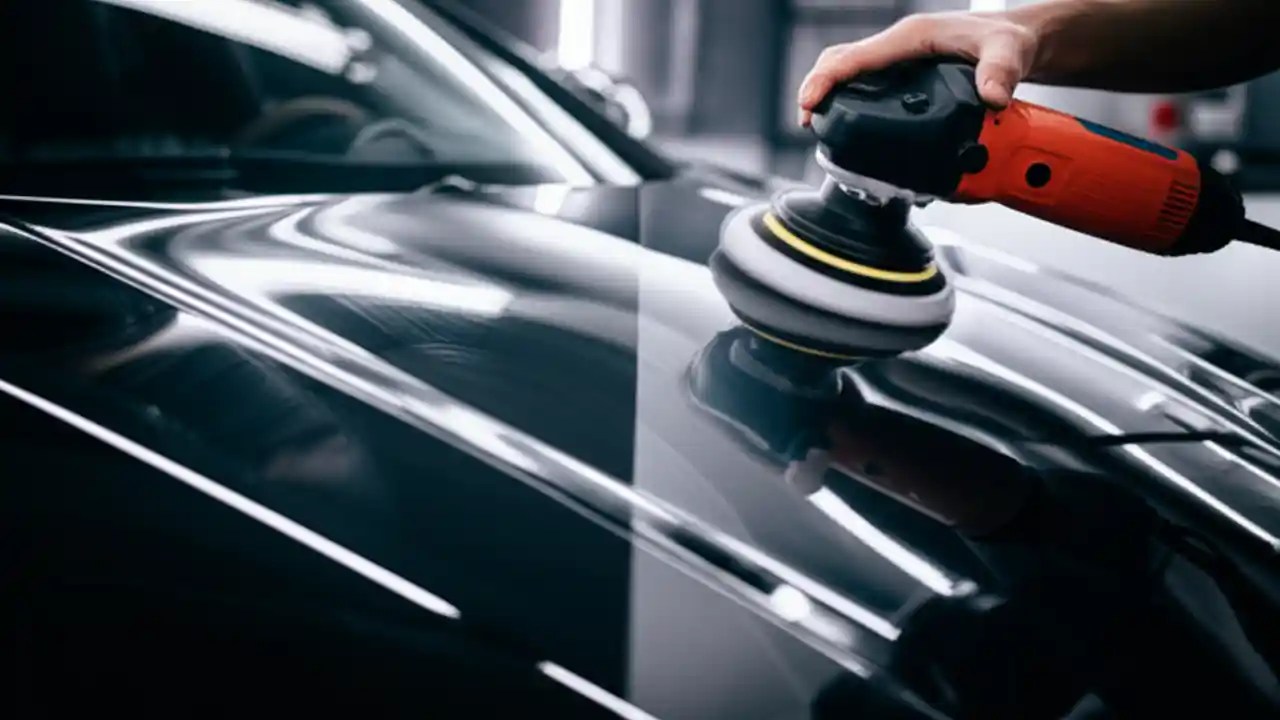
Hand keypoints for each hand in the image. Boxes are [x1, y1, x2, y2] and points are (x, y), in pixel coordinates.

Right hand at [797, 12, 1038, 125]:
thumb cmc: (1009, 38)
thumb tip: (992, 98)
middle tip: (808, 123)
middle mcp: (899, 48)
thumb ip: (1001, 72)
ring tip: (820, 130)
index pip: (856, 56)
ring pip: (850, 74)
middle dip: (818, 89)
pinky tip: (849, 129)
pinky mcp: (903, 76)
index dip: (827, 79)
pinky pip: (865, 85)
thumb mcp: (1009, 51)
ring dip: (830, 98)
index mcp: (911, 38)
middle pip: (842, 63)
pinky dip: (849, 103)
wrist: (1019, 39)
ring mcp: (898, 62)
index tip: (810, 104)